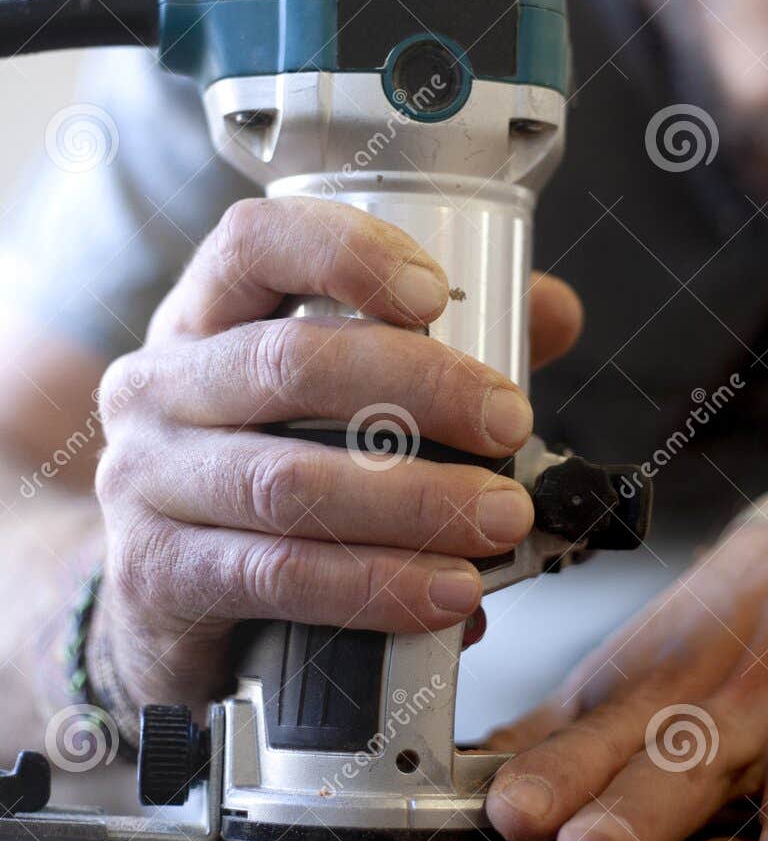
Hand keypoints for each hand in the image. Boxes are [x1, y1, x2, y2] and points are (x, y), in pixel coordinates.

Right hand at [93, 196, 580, 709]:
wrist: (161, 597)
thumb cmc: (266, 468)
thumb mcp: (328, 395)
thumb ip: (441, 345)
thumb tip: (550, 311)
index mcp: (205, 315)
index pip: (256, 242)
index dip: (347, 253)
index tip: (438, 293)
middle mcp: (159, 385)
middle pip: (288, 363)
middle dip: (422, 389)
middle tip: (509, 424)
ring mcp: (144, 481)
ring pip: (288, 482)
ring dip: (414, 502)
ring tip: (499, 520)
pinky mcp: (156, 576)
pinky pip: (276, 575)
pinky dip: (374, 586)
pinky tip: (446, 594)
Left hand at [486, 511, 767, 840]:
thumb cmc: (716, 636)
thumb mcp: (630, 674)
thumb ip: (556, 738)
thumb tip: (458, 787)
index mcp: (648, 698)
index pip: (587, 744)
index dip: (547, 779)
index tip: (509, 815)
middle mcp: (721, 714)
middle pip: (676, 769)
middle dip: (637, 813)